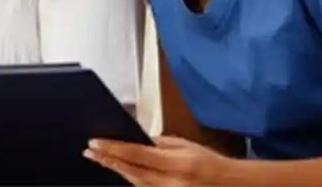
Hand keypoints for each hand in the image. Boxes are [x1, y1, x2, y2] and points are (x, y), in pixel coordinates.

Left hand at [85, 135, 232, 185]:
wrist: (231, 184)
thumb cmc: (210, 163)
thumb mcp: (185, 145)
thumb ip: (159, 143)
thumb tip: (137, 139)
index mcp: (177, 163)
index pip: (137, 155)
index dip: (114, 149)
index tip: (96, 142)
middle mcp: (173, 182)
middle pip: (132, 172)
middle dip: (109, 161)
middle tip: (90, 151)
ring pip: (136, 183)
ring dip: (118, 170)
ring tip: (100, 159)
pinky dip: (133, 180)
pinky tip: (122, 171)